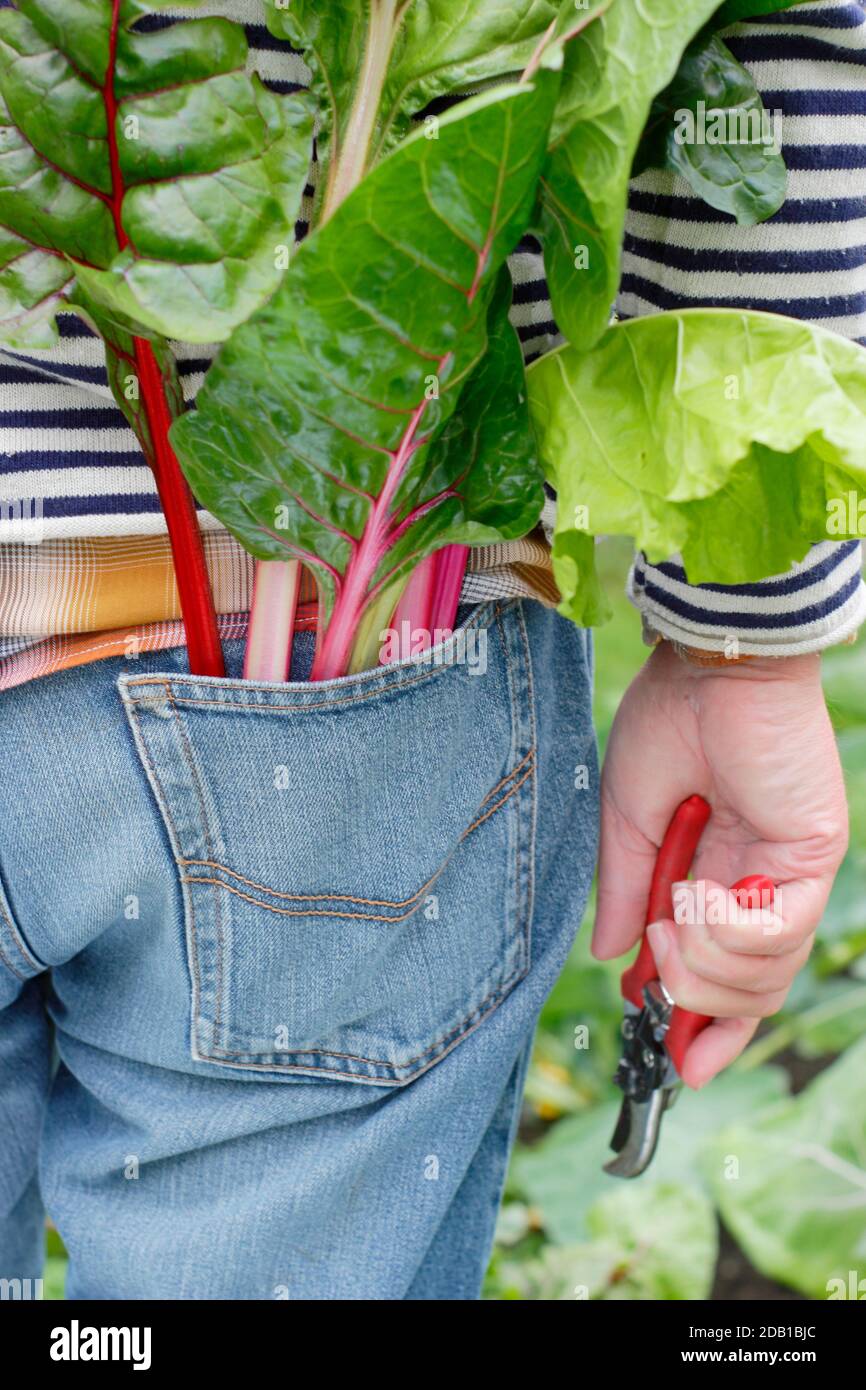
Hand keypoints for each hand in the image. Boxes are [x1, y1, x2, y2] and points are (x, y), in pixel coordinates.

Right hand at [593, 641, 847, 1087]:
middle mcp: (764, 883)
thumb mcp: (628, 821)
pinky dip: (732, 931)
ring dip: (704, 959)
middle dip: (695, 999)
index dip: (707, 1026)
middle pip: (752, 991)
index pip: (731, 974)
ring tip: (674, 910)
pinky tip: (700, 895)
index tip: (677, 1063)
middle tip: (656, 955)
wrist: (709, 661)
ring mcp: (792, 871)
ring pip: (767, 973)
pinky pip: (781, 930)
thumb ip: (624, 892)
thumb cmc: (669, 722)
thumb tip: (611, 956)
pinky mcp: (813, 852)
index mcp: (720, 874)